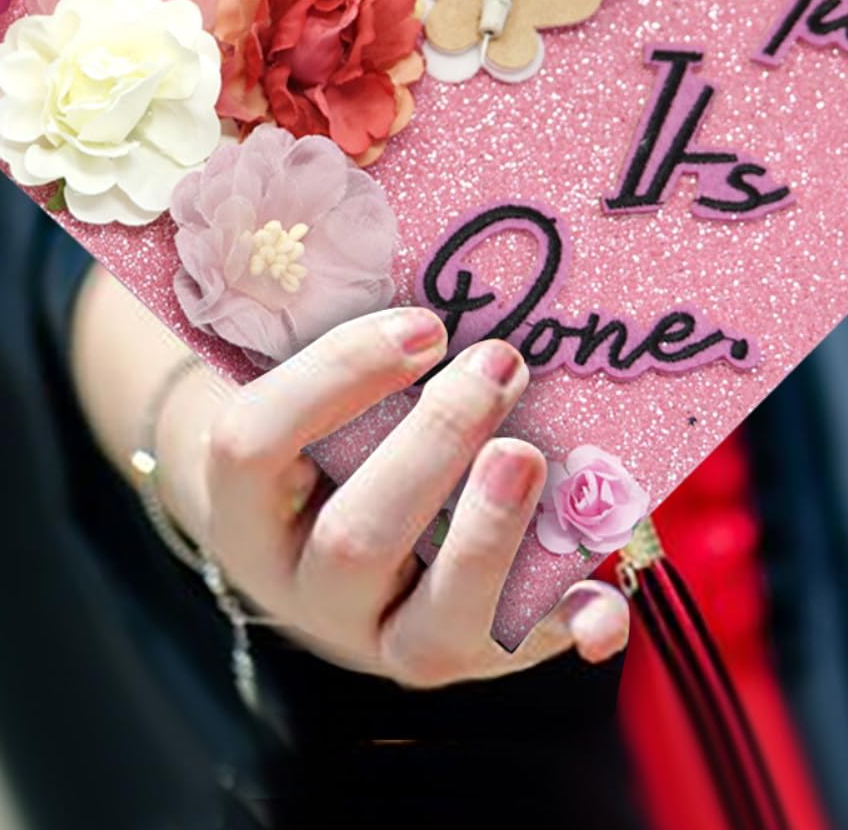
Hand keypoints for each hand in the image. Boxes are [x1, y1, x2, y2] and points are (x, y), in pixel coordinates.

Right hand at [72, 272, 629, 686]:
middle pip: (356, 539)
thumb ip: (311, 303)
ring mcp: (380, 633)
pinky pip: (513, 657)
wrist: (299, 528)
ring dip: (493, 537)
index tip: (423, 323)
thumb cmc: (308, 411)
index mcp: (242, 502)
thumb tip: (390, 190)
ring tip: (535, 453)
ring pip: (430, 629)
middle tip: (502, 362)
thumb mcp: (285, 365)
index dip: (336, 379)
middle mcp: (302, 583)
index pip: (258, 444)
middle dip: (435, 450)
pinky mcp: (459, 654)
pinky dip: (563, 628)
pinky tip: (604, 603)